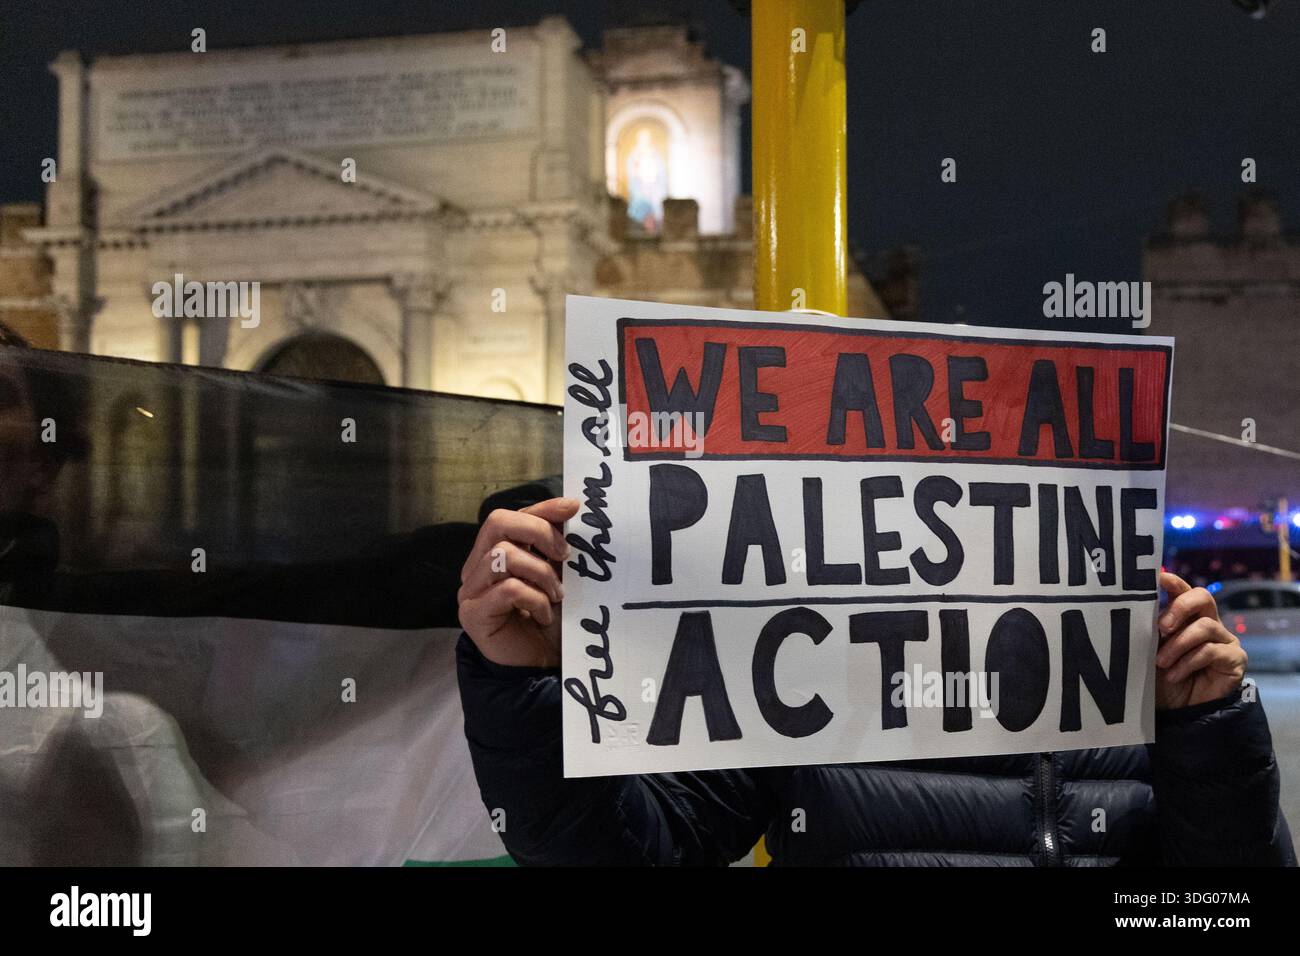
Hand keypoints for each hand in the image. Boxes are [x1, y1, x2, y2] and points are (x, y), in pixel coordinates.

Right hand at [458, 497, 578, 667]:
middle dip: (538, 531)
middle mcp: (476, 567)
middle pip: (496, 523)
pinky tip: (544, 615)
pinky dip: (535, 599)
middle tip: (564, 554)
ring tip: (557, 595)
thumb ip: (555, 546)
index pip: (511, 516)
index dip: (542, 509)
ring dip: (541, 572)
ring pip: (503, 555)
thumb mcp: (557, 575)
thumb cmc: (549, 620)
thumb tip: (571, 507)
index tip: (573, 508)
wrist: (540, 665)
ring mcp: (470, 590)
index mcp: (493, 553)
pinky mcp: (473, 614)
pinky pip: (508, 589)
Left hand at [1154, 571, 1246, 709]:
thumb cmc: (1161, 678)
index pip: (1183, 590)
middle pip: (1202, 596)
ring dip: (1178, 644)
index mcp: (1186, 616)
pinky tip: (1174, 675)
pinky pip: (1212, 651)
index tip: (1158, 578)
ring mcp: (1224, 639)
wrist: (1178, 711)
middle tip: (1161, 626)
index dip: (1173, 582)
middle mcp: (1208, 622)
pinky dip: (1188, 662)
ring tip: (1161, 662)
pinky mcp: (1234, 658)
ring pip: (1204, 626)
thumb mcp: (1149, 652)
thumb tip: (1135, 611)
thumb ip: (1149, 631)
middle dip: (1180, 607)